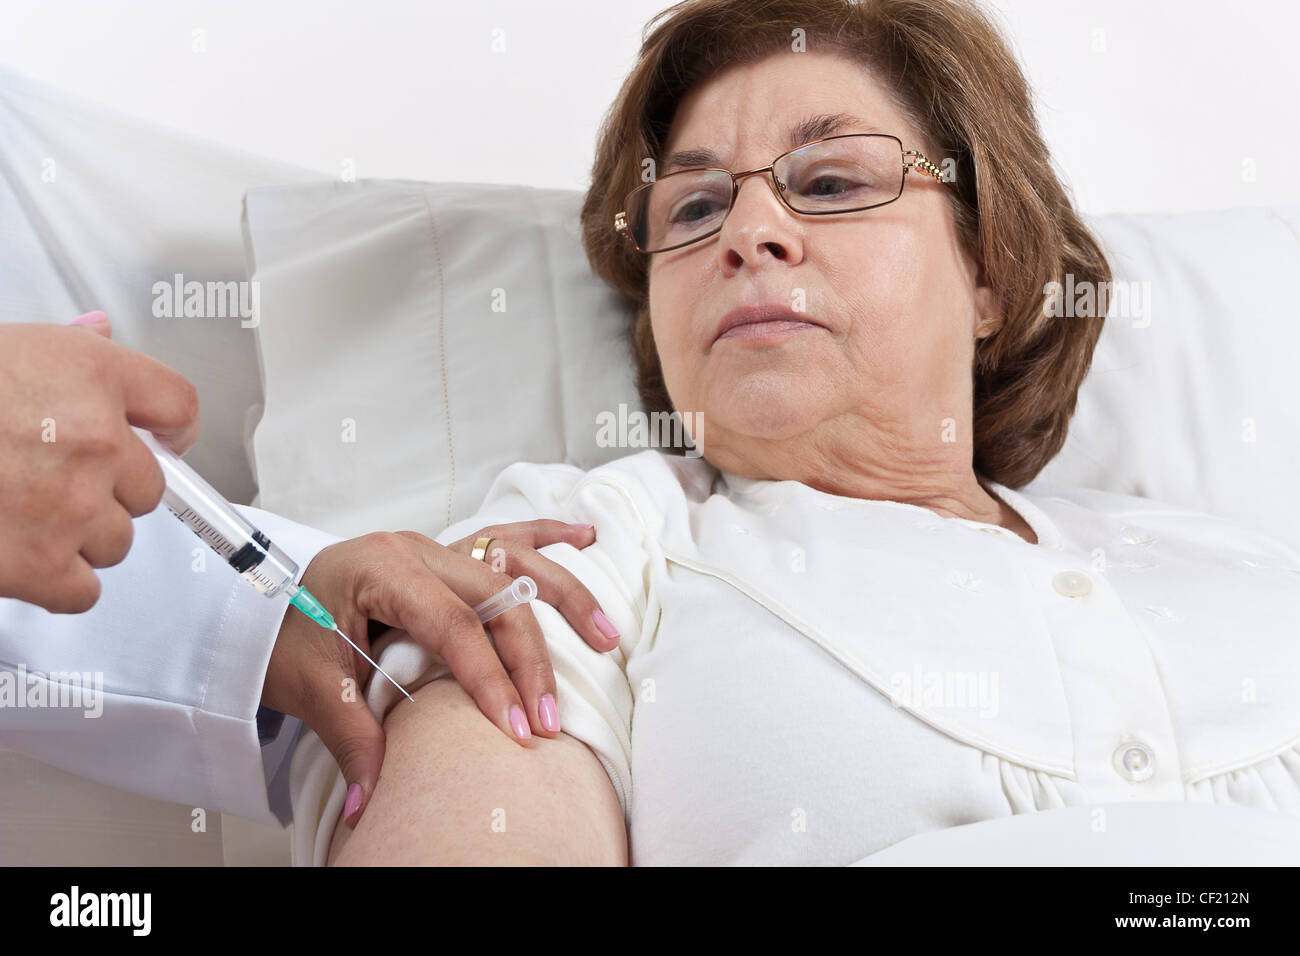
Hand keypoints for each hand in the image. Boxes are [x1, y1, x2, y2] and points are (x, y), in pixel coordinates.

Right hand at [0, 315, 200, 611]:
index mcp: (92, 375)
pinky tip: (26, 559)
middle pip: (151, 487)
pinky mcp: (37, 563)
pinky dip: (58, 584)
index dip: (170, 430)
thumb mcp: (9, 345)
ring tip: (25, 514)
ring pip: (118, 540)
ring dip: (82, 536)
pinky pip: (83, 590)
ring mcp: (72, 505)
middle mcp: (97, 440)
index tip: (163, 442)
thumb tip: (99, 331)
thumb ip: (66, 346)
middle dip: (110, 489)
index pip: (179, 407)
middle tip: (55, 480)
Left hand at [260, 519, 619, 827]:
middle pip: (496, 598)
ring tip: (606, 634)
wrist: (258, 604)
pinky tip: (583, 537)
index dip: (488, 677)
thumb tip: (372, 797)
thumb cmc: (281, 633)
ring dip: (563, 598)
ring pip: (514, 564)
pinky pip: (502, 538)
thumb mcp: (311, 685)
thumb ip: (352, 737)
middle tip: (546, 719)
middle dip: (530, 660)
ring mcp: (433, 548)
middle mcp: (415, 549)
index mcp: (382, 569)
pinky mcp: (443, 557)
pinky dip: (545, 538)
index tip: (513, 726)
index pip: (453, 623)